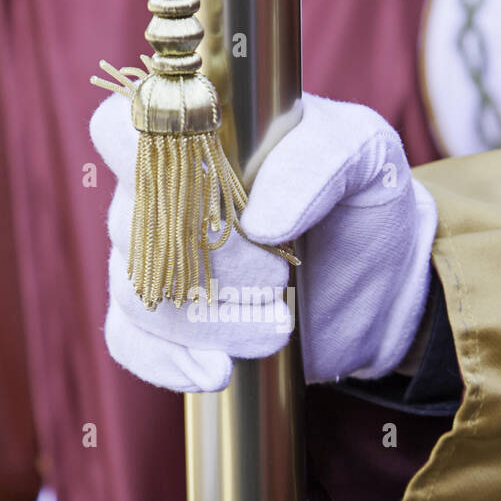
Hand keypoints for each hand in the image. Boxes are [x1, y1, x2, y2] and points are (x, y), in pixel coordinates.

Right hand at [89, 91, 436, 391]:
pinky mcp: (166, 323)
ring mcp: (156, 261)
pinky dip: (168, 362)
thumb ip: (318, 162)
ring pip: (138, 290)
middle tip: (278, 279)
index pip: (120, 128)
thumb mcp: (365, 155)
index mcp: (194, 134)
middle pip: (136, 224)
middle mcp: (159, 194)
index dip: (144, 160)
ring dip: (208, 318)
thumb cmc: (361, 200)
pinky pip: (132, 343)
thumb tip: (258, 221)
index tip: (215, 193)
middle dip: (212, 261)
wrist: (380, 285)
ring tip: (278, 327)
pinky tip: (217, 372)